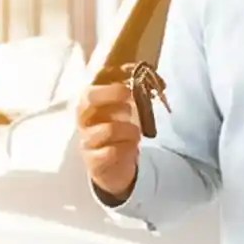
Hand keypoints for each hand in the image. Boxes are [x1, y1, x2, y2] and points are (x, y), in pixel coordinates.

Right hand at [77, 83, 141, 199]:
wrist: (115, 162)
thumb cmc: (120, 128)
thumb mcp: (127, 108)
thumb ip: (136, 91)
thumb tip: (159, 81)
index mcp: (89, 103)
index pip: (91, 86)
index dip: (110, 82)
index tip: (130, 83)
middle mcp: (84, 119)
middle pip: (88, 100)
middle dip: (113, 95)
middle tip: (131, 105)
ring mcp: (86, 140)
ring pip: (108, 128)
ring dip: (129, 129)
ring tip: (135, 133)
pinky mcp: (93, 161)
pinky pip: (111, 152)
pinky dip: (127, 148)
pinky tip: (131, 147)